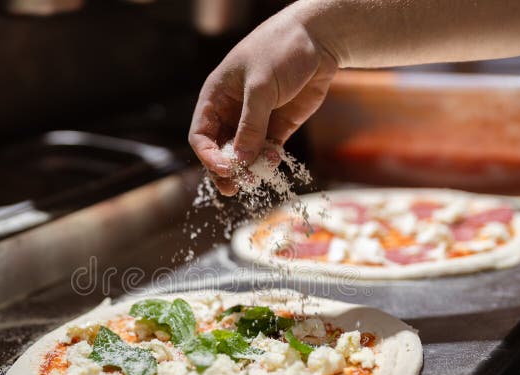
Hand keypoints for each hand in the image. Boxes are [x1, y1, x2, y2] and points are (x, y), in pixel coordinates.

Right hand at [189, 9, 337, 194]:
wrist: (318, 41)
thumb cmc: (280, 51)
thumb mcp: (260, 86)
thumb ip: (251, 124)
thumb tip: (241, 160)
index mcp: (216, 98)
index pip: (201, 135)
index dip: (208, 156)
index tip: (224, 169)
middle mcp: (231, 112)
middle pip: (220, 150)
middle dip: (226, 170)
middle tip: (234, 188)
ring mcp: (254, 120)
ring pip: (244, 154)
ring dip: (248, 169)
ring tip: (256, 179)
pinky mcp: (277, 126)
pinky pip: (267, 151)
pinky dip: (268, 160)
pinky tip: (274, 161)